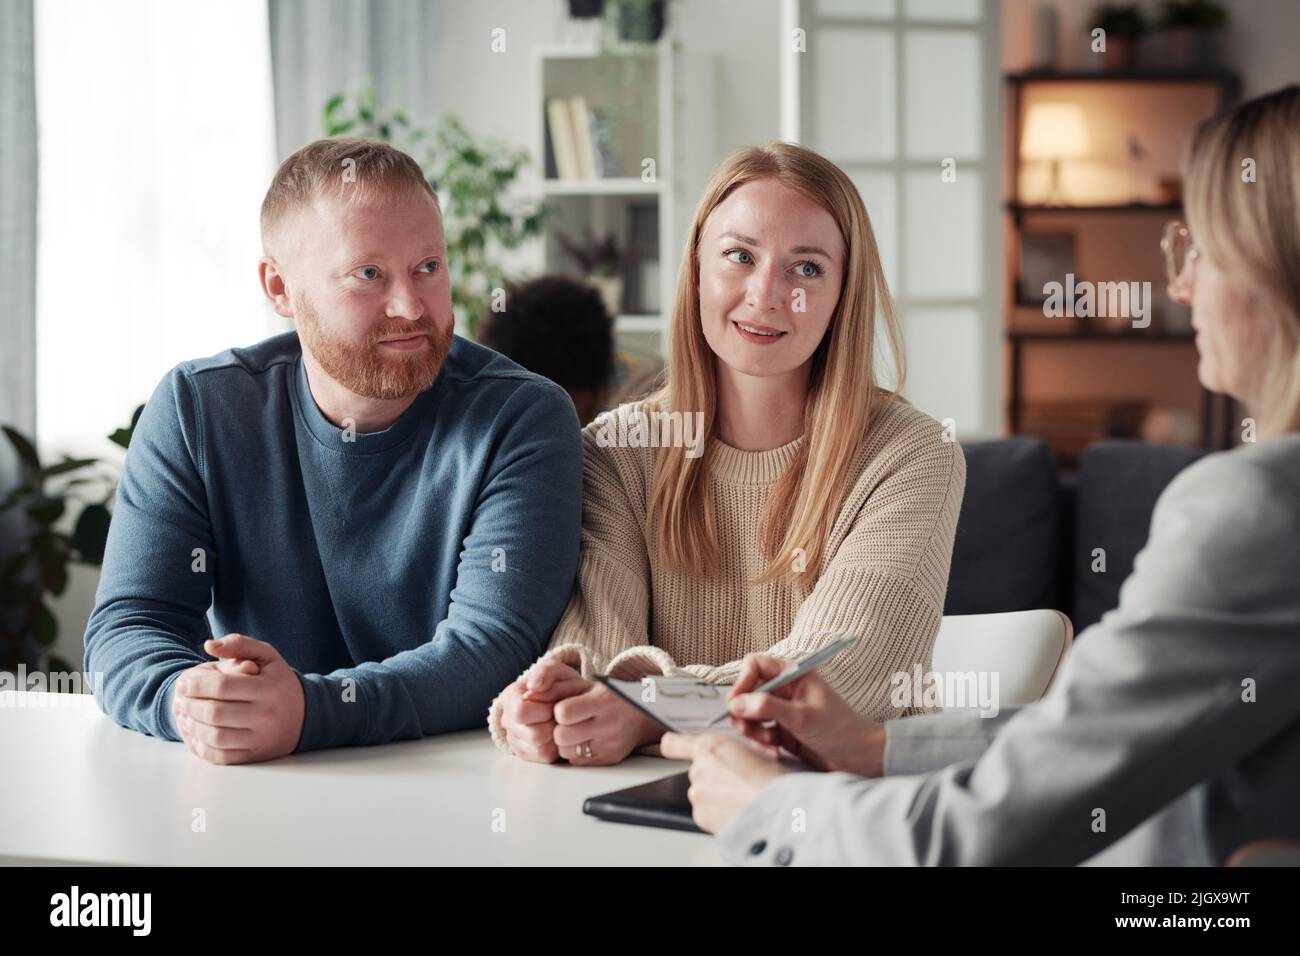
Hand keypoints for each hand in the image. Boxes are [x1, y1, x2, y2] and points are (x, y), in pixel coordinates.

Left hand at [171, 634, 304, 764]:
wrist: (306, 716)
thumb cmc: (278, 682)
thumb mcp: (267, 656)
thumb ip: (239, 644)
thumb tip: (209, 645)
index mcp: (268, 688)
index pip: (222, 686)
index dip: (196, 685)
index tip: (183, 683)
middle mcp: (266, 715)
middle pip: (215, 712)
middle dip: (190, 705)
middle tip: (180, 699)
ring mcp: (260, 738)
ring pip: (215, 736)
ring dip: (192, 726)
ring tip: (185, 714)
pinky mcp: (254, 756)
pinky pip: (220, 756)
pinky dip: (201, 746)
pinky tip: (195, 733)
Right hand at [500, 659, 588, 762]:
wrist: (564, 699)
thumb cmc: (558, 685)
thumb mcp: (556, 671)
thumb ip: (545, 672)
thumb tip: (533, 685)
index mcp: (509, 697)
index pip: (521, 711)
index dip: (545, 709)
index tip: (555, 702)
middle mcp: (507, 720)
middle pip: (534, 735)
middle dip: (552, 724)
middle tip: (559, 715)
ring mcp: (515, 739)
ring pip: (540, 747)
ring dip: (556, 735)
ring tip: (559, 722)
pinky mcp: (526, 753)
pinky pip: (544, 756)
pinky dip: (556, 745)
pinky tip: (557, 732)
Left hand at [552, 679, 663, 766]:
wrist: (640, 714)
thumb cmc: (606, 697)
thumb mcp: (584, 684)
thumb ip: (554, 687)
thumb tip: (527, 694)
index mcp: (602, 700)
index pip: (563, 712)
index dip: (558, 711)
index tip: (564, 708)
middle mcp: (608, 724)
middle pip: (561, 735)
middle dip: (559, 729)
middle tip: (568, 722)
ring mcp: (609, 745)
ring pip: (566, 751)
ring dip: (565, 742)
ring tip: (576, 730)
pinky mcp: (609, 760)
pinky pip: (577, 762)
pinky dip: (575, 752)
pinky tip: (585, 740)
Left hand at [659, 733, 788, 833]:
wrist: (776, 814)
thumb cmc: (773, 782)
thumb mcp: (761, 752)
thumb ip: (738, 751)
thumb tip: (736, 756)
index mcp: (712, 747)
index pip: (674, 743)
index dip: (675, 745)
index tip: (671, 746)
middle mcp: (698, 769)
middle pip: (700, 772)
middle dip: (717, 776)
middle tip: (741, 782)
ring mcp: (698, 794)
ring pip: (704, 793)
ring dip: (718, 796)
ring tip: (743, 799)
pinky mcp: (701, 816)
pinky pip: (707, 813)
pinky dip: (719, 814)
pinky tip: (739, 811)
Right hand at [723, 654, 886, 776]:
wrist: (861, 758)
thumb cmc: (842, 730)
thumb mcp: (802, 717)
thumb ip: (768, 707)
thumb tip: (737, 703)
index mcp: (793, 675)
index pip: (755, 666)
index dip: (742, 682)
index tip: (736, 703)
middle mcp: (786, 690)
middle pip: (748, 693)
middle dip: (744, 712)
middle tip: (747, 729)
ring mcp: (783, 711)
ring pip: (750, 715)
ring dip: (753, 731)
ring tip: (768, 744)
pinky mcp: (783, 731)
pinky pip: (760, 733)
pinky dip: (761, 744)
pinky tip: (774, 752)